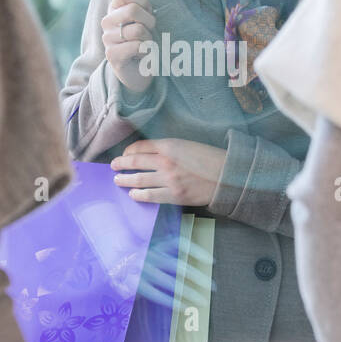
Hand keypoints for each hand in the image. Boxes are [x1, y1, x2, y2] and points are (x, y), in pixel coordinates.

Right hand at [101, 0, 155, 93]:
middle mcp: (107, 22)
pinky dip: (147, 51)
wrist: (138, 72)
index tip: (149, 11)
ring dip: (149, 39)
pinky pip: (137, 46)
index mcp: (114, 9)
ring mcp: (107, 39)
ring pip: (138, 30)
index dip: (143, 0)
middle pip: (133, 9)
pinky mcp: (112, 55)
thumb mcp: (142, 18)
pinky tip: (143, 55)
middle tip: (151, 31)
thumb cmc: (142, 41)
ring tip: (146, 45)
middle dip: (150, 21)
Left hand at [111, 138, 227, 206]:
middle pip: (135, 162)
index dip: (129, 151)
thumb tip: (148, 155)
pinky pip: (151, 195)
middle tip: (113, 166)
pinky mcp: (174, 195)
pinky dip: (139, 194)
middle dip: (121, 165)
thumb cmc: (209, 158)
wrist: (227, 176)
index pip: (141, 147)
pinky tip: (133, 194)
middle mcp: (166, 162)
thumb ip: (168, 148)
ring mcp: (169, 180)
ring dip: (125, 180)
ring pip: (139, 180)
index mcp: (170, 145)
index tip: (125, 155)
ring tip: (118, 180)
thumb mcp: (187, 145)